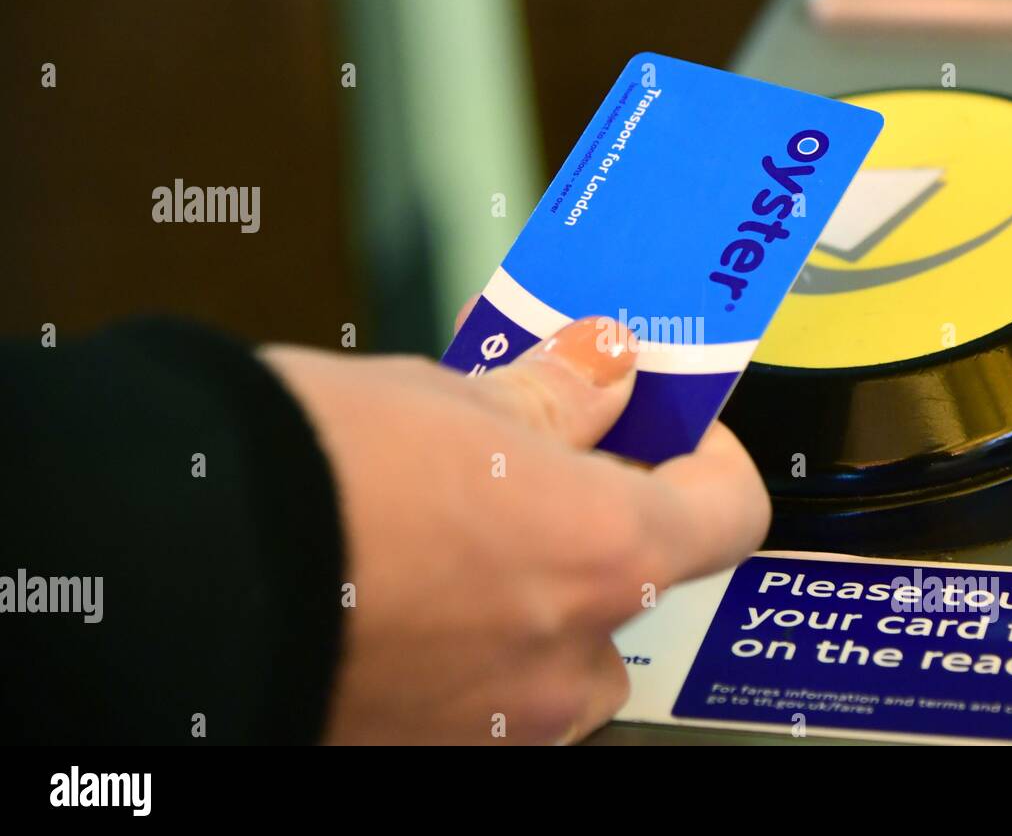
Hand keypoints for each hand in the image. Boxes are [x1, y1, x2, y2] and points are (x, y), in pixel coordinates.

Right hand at [260, 312, 768, 743]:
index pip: (729, 512)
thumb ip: (555, 393)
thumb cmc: (306, 474)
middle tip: (529, 466)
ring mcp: (501, 723)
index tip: (666, 428)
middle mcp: (567, 656)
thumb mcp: (450, 398)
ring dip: (528, 589)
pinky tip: (401, 589)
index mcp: (602, 551)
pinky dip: (468, 643)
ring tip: (447, 530)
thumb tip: (606, 368)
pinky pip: (485, 691)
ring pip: (555, 649)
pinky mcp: (431, 751)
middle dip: (592, 524)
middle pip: (633, 587)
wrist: (173, 570)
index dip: (709, 458)